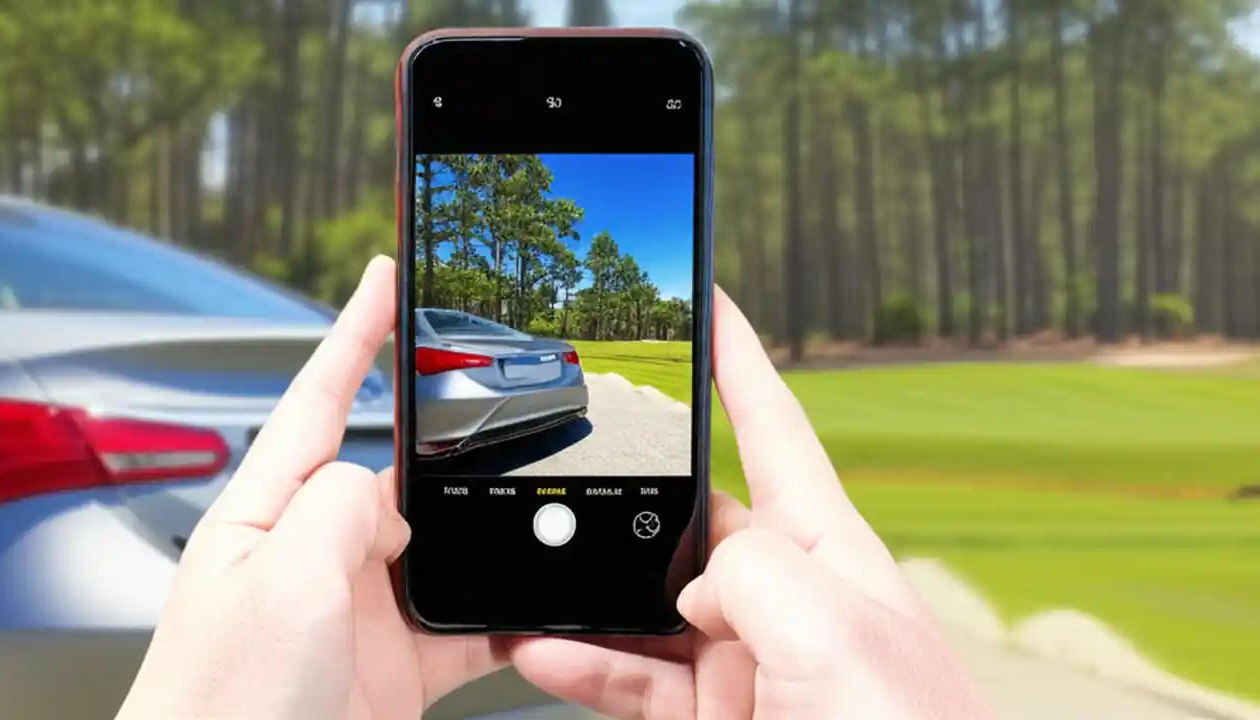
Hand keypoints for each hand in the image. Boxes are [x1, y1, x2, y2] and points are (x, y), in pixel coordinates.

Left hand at [116, 256, 504, 719]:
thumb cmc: (219, 708)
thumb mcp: (283, 578)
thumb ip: (341, 506)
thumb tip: (388, 496)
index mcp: (265, 514)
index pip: (319, 400)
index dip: (354, 333)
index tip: (385, 279)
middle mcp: (312, 555)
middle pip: (395, 476)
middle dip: (444, 463)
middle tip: (492, 445)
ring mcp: (357, 610)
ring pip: (440, 549)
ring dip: (480, 546)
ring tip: (519, 537)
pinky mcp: (396, 665)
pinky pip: (467, 624)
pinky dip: (505, 619)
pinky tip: (532, 615)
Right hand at [508, 287, 991, 718]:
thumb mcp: (832, 635)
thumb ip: (751, 574)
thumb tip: (694, 587)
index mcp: (830, 554)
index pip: (772, 430)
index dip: (737, 359)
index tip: (705, 301)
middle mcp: (787, 601)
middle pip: (689, 520)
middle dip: (627, 496)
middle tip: (561, 473)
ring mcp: (749, 663)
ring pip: (647, 607)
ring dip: (586, 596)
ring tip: (527, 578)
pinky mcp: (718, 719)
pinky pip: (635, 678)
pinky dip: (583, 665)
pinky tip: (540, 654)